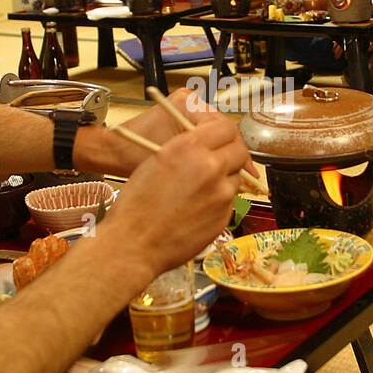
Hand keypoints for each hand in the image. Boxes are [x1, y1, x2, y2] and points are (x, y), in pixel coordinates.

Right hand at [100, 119, 250, 272]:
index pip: (225, 128)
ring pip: (236, 177)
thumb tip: (204, 144)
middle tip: (219, 160)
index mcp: (189, 148)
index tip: (219, 139)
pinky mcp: (224, 216)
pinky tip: (198, 208)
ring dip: (225, 179)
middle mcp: (210, 167)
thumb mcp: (155, 161)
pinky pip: (229, 201)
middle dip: (231, 154)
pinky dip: (219, 201)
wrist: (133, 245)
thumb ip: (186, 149)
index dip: (224, 133)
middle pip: (239, 151)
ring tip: (200, 190)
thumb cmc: (135, 206)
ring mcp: (221, 193)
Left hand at [103, 88, 255, 179]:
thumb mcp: (175, 160)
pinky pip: (204, 139)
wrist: (111, 152)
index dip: (239, 154)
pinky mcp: (180, 122)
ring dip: (224, 157)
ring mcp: (185, 111)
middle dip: (235, 156)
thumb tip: (239, 174)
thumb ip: (208, 165)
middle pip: (224, 132)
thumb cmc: (133, 154)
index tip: (246, 172)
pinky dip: (211, 155)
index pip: (225, 129)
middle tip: (246, 178)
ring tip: (234, 178)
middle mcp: (190, 103)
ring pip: (216, 137)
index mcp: (188, 105)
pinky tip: (217, 173)